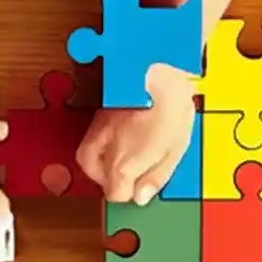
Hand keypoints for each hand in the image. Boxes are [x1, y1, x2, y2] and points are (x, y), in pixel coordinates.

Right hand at [76, 64, 196, 204]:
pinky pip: (91, 137)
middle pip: (97, 177)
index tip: (141, 188)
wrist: (158, 64)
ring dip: (100, 164)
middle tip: (129, 178)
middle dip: (111, 181)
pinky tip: (118, 139)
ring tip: (120, 161)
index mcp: (124, 162)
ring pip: (86, 157)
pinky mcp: (99, 111)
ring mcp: (98, 127)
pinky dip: (99, 145)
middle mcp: (105, 148)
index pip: (115, 193)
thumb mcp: (175, 148)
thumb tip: (142, 197)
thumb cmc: (171, 104)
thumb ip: (156, 176)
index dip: (129, 194)